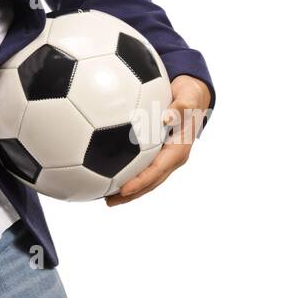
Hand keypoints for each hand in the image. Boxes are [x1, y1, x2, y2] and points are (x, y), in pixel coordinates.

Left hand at [105, 74, 209, 206]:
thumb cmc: (189, 96)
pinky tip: (106, 172)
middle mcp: (172, 157)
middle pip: (150, 181)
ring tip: (104, 196)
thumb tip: (166, 118)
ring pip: (146, 177)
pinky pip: (142, 165)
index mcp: (179, 150)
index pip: (158, 171)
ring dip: (127, 188)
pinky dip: (126, 172)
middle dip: (131, 193)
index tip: (123, 190)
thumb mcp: (188, 98)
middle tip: (109, 202)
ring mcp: (165, 156)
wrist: (194, 96)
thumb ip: (179, 108)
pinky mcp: (157, 151)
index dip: (141, 182)